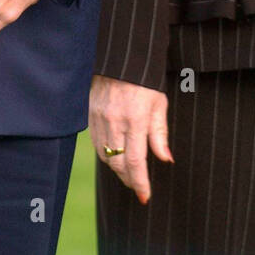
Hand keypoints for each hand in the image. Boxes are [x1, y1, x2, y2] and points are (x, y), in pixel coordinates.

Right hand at [89, 74, 172, 203]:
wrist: (121, 58)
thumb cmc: (145, 81)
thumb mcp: (159, 104)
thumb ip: (160, 134)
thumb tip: (165, 159)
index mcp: (135, 118)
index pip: (135, 162)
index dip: (140, 183)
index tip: (145, 196)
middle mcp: (114, 120)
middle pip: (118, 163)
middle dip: (128, 179)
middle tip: (138, 187)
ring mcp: (98, 117)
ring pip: (104, 156)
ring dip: (117, 168)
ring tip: (128, 172)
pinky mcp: (88, 113)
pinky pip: (95, 142)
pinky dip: (106, 153)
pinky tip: (115, 153)